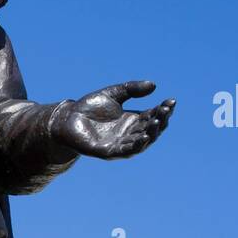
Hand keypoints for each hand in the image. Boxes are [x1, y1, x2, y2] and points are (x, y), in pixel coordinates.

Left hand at [53, 80, 175, 159]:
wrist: (67, 118)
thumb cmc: (89, 107)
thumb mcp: (113, 94)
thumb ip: (132, 89)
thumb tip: (154, 85)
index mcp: (131, 120)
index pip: (152, 116)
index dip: (163, 110)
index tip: (171, 101)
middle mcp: (128, 134)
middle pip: (150, 129)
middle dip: (160, 120)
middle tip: (166, 109)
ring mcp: (119, 144)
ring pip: (141, 142)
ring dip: (151, 133)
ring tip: (157, 122)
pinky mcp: (108, 152)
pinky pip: (125, 151)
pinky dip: (136, 146)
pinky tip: (144, 138)